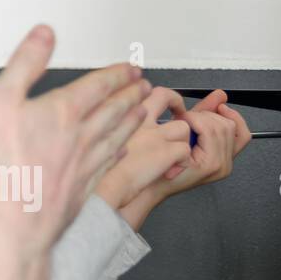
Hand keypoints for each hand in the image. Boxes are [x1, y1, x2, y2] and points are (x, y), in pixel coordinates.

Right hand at [0, 25, 149, 263]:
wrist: (14, 225)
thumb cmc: (1, 168)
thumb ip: (25, 64)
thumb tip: (44, 35)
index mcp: (63, 112)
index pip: (98, 86)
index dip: (116, 74)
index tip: (130, 67)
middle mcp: (81, 138)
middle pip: (113, 110)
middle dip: (130, 94)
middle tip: (144, 85)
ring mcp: (85, 166)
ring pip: (117, 137)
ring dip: (132, 121)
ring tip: (143, 111)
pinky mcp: (82, 191)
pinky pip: (109, 165)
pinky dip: (119, 154)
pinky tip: (122, 153)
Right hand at [95, 87, 193, 211]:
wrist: (102, 188)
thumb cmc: (97, 171)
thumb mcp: (95, 141)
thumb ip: (108, 132)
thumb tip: (114, 134)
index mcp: (118, 114)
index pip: (136, 91)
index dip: (146, 95)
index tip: (147, 101)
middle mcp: (137, 118)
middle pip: (164, 95)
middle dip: (175, 101)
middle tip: (178, 110)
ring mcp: (154, 134)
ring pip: (182, 126)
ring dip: (181, 140)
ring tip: (174, 153)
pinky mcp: (166, 152)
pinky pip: (184, 150)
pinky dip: (182, 162)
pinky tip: (171, 170)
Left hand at [119, 89, 251, 228]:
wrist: (151, 182)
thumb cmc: (164, 161)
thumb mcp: (189, 131)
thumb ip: (206, 113)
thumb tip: (220, 95)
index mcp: (223, 159)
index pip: (243, 133)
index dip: (232, 115)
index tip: (220, 106)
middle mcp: (225, 164)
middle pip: (229, 124)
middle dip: (208, 115)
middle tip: (189, 120)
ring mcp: (219, 165)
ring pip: (220, 125)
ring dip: (199, 118)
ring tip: (185, 126)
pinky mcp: (210, 165)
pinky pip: (210, 130)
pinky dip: (196, 122)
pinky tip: (186, 127)